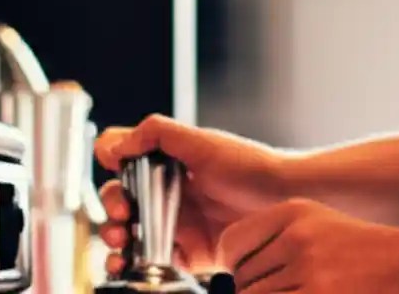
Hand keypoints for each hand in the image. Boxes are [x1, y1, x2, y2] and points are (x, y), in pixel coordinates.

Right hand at [94, 114, 290, 275]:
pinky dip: (137, 264)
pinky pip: (155, 260)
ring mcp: (178, 222)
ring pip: (132, 232)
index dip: (113, 168)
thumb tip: (118, 143)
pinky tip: (133, 263)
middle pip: (121, 199)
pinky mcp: (189, 252)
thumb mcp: (204, 142)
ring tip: (120, 243)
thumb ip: (160, 134)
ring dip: (116, 239)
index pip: (125, 159)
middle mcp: (169, 191)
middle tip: (121, 216)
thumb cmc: (252, 166)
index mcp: (168, 162)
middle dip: (110, 209)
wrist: (288, 200)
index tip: (118, 178)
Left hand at [218, 198, 398, 293]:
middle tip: (290, 290)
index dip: (233, 269)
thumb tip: (228, 278)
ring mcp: (310, 273)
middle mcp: (297, 238)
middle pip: (240, 281)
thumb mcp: (319, 229)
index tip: (247, 280)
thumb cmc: (370, 256)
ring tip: (307, 293)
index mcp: (293, 212)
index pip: (230, 243)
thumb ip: (274, 245)